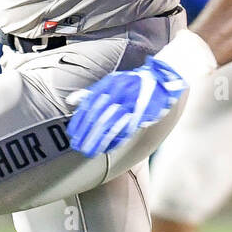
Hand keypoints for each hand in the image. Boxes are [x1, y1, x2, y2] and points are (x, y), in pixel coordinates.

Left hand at [65, 58, 185, 156]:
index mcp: (109, 83)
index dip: (80, 121)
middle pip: (99, 116)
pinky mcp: (141, 113)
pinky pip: (126, 129)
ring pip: (111, 125)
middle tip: (80, 146)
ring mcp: (131, 102)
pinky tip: (108, 148)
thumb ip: (91, 92)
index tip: (73, 134)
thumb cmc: (133, 83)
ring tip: (91, 151)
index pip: (90, 104)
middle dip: (87, 134)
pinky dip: (115, 140)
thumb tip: (71, 101)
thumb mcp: (111, 82)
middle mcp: (119, 92)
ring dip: (99, 140)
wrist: (160, 80)